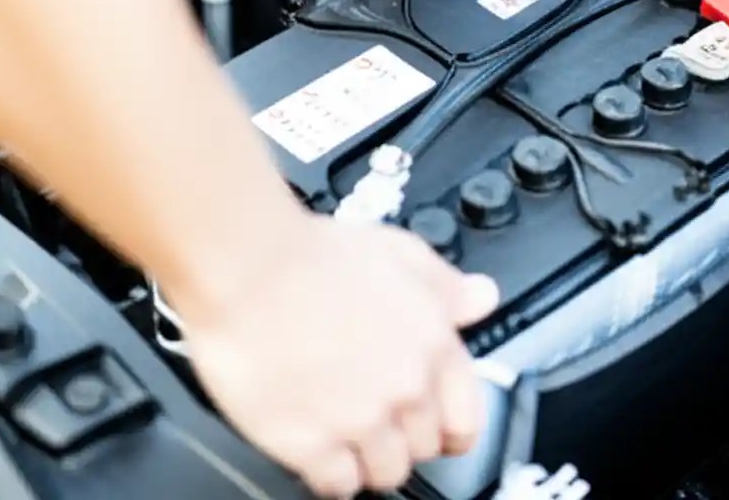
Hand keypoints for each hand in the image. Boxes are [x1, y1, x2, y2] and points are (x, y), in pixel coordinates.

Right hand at [170, 215, 498, 497]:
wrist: (248, 268)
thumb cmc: (313, 256)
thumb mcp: (400, 253)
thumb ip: (446, 286)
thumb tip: (480, 299)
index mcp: (434, 346)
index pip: (466, 420)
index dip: (449, 428)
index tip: (434, 427)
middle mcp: (405, 390)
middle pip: (423, 449)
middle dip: (403, 439)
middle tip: (377, 420)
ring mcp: (360, 422)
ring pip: (385, 475)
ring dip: (369, 461)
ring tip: (346, 436)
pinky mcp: (310, 445)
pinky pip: (337, 486)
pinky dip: (330, 475)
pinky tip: (318, 451)